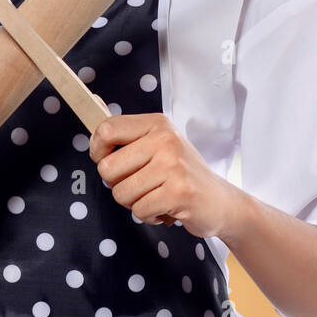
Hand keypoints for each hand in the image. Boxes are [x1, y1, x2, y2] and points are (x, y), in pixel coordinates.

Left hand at [88, 111, 244, 238]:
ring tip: (156, 195)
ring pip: (121, 193)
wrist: (221, 201)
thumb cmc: (183, 173)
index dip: (97, 150)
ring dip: (134, 202)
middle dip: (117, 184)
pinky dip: (148, 215)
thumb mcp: (157, 144)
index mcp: (157, 124)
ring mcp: (173, 165)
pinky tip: (165, 208)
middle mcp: (165, 140)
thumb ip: (125, 130)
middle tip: (141, 184)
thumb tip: (94, 101)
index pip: (107, 130)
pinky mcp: (179, 192)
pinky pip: (139, 210)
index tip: (108, 159)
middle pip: (107, 167)